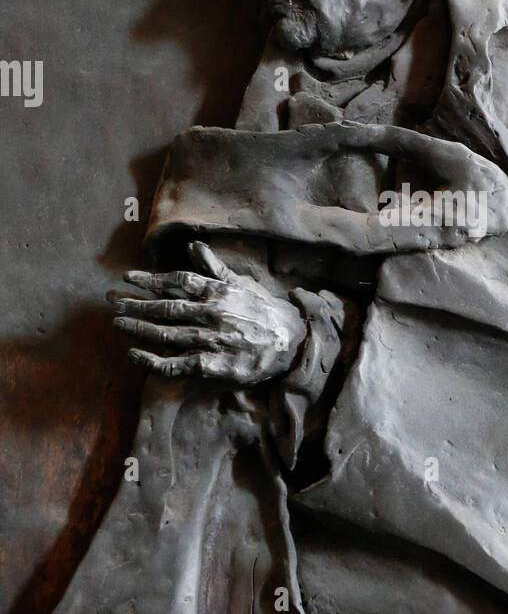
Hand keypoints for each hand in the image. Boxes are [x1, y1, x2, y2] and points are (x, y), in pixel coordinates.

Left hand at [108, 242, 306, 384]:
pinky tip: (134, 355)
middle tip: (110, 301)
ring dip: (138, 328)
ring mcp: (211, 341)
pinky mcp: (212, 366)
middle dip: (135, 304)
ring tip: (117, 323)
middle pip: (165, 308)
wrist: (290, 342)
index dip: (149, 279)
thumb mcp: (242, 284)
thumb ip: (214, 268)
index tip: (127, 278)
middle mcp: (211, 314)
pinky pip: (175, 365)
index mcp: (217, 292)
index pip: (177, 282)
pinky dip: (152, 361)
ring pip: (165, 334)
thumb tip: (194, 247)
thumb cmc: (263, 310)